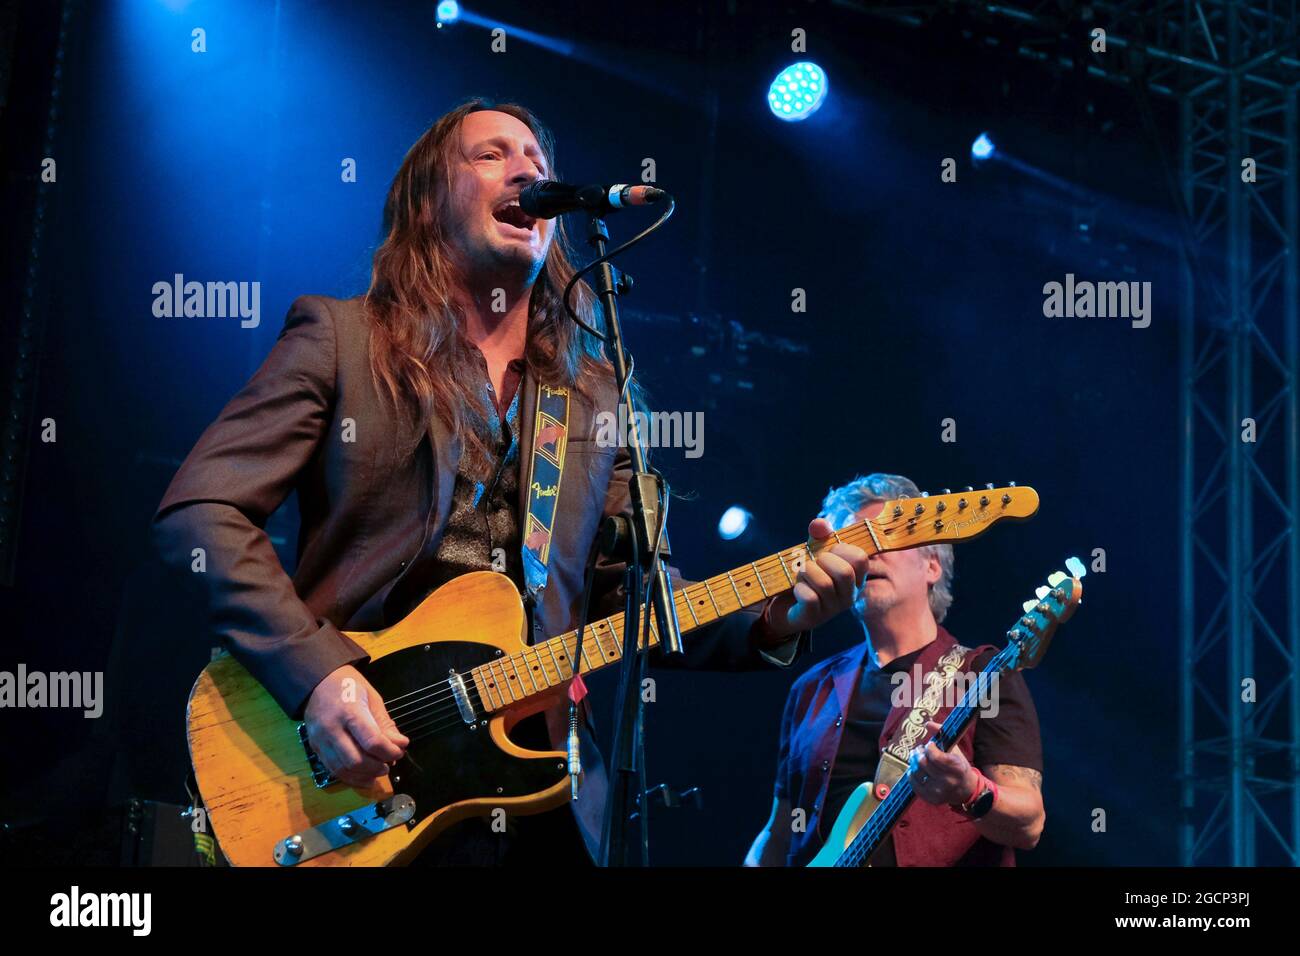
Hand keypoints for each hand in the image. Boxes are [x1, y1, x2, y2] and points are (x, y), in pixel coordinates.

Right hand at [303, 664, 409, 788]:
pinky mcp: (315, 748)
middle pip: (356, 760)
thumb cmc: (348, 686)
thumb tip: (399, 744)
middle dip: (377, 767)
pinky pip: (333, 770)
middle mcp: (332, 729)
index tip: (399, 751)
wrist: (316, 682)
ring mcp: (320, 740)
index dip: (389, 752)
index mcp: (349, 712)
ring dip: (364, 776)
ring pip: (343, 770)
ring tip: (379, 772)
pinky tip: (364, 777)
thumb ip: (384, 723)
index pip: (372, 741)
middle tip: (389, 764)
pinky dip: (351, 777)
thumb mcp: (372, 697)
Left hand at [762, 518, 868, 637]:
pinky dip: (799, 588)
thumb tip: (819, 524)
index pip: (860, 558)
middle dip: (823, 561)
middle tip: (814, 563)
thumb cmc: (809, 574)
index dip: (841, 548)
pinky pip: (810, 598)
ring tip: (802, 574)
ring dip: (807, 572)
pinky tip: (798, 589)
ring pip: (824, 584)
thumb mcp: (815, 552)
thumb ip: (819, 536)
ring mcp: (833, 608)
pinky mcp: (815, 617)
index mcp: (856, 577)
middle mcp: (849, 595)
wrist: (788, 604)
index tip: (829, 551)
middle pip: (844, 572)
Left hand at [908, 720, 978, 805]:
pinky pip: (913, 783)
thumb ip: (942, 733)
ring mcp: (939, 792)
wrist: (965, 790)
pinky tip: (916, 770)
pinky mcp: (930, 799)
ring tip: (918, 759)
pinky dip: (912, 774)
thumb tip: (927, 724)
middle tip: (920, 750)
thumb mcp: (954, 749)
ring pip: (916, 772)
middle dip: (918, 753)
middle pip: (922, 763)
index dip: (929, 747)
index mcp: (957, 767)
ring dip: (913, 763)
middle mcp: (948, 781)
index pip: (934, 756)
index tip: (931, 745)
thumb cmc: (958, 765)